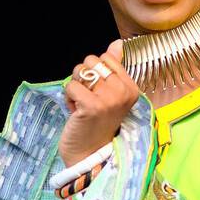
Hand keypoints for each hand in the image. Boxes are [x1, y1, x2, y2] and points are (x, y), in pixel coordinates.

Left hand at [58, 40, 139, 166]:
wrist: (90, 154)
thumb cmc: (98, 123)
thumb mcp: (111, 95)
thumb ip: (114, 68)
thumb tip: (117, 44)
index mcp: (131, 87)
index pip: (106, 57)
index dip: (95, 72)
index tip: (98, 93)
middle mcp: (123, 92)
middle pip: (91, 61)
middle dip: (83, 77)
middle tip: (87, 99)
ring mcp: (109, 99)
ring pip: (79, 71)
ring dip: (75, 88)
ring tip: (82, 105)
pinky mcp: (92, 106)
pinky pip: (71, 85)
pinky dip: (68, 98)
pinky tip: (76, 112)